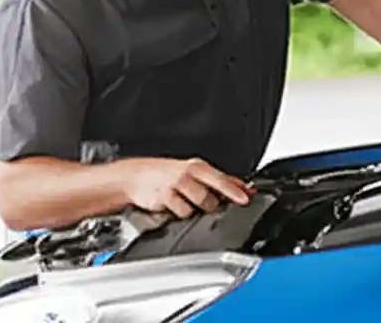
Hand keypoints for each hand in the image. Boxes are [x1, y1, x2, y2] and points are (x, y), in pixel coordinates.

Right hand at [120, 157, 252, 218]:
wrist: (134, 176)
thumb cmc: (165, 175)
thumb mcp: (192, 172)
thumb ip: (217, 181)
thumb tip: (243, 188)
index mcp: (198, 167)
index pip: (223, 178)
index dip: (236, 190)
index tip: (247, 198)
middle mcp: (189, 174)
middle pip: (213, 194)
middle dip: (216, 204)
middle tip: (211, 205)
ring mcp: (177, 185)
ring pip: (200, 204)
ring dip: (199, 209)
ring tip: (188, 204)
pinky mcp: (165, 197)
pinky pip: (182, 212)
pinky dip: (182, 214)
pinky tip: (175, 207)